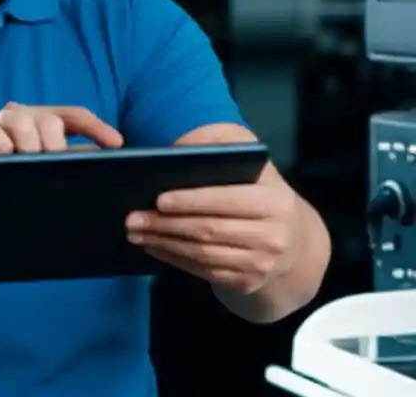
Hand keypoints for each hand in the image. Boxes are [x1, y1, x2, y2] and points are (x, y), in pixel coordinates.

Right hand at [0, 102, 124, 157]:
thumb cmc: (6, 179)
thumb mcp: (40, 169)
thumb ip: (69, 162)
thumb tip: (105, 164)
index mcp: (40, 122)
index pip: (75, 116)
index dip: (98, 127)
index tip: (118, 144)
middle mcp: (20, 115)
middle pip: (50, 119)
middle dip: (58, 144)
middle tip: (58, 165)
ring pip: (23, 124)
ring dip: (33, 147)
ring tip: (33, 165)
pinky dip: (5, 149)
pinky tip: (7, 161)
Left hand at [126, 161, 301, 294]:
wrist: (296, 246)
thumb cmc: (263, 198)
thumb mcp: (256, 170)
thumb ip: (226, 148)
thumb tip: (182, 147)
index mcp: (275, 201)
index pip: (227, 200)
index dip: (192, 201)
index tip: (159, 199)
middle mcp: (273, 235)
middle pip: (209, 229)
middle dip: (165, 224)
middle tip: (132, 217)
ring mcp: (261, 263)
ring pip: (202, 253)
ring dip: (163, 243)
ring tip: (135, 232)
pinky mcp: (247, 282)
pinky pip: (203, 271)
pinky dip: (174, 258)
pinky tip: (153, 247)